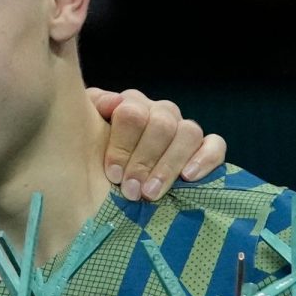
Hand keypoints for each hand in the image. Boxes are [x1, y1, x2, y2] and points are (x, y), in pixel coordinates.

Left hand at [88, 87, 226, 201]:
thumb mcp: (79, 134)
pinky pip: (215, 144)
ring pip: (188, 132)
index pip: (132, 112)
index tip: (112, 174)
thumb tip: (113, 102)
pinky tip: (189, 177)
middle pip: (162, 123)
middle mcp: (157, 112)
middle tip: (131, 190)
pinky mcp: (204, 148)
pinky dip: (205, 158)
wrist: (98, 187)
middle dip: (144, 160)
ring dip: (168, 165)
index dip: (122, 144)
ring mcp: (181, 129)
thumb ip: (91, 111)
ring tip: (152, 193)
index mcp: (127, 105)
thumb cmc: (86, 161)